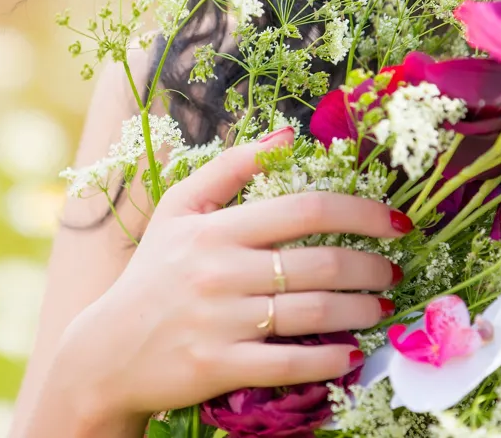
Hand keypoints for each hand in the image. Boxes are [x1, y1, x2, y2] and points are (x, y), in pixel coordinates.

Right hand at [56, 126, 411, 422]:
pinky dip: (332, 359)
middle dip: (371, 266)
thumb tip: (288, 133)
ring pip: (315, 313)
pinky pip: (292, 364)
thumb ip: (231, 167)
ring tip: (380, 307)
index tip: (394, 222)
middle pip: (321, 263)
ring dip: (361, 310)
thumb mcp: (178, 210)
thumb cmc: (152, 275)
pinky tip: (353, 352)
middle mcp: (220, 271)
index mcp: (214, 228)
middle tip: (393, 270)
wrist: (106, 352)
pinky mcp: (220, 367)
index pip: (306, 209)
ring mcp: (221, 322)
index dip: (361, 212)